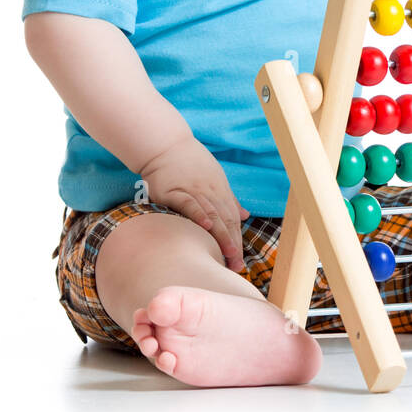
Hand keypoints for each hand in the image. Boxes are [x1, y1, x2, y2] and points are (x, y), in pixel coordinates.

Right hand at [140, 136, 249, 269]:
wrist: (166, 145)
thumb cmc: (190, 163)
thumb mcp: (216, 178)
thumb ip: (229, 199)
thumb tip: (245, 215)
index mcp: (221, 191)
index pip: (232, 220)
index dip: (237, 240)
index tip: (239, 262)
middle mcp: (211, 192)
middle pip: (225, 220)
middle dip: (232, 244)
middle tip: (236, 265)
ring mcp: (194, 190)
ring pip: (212, 214)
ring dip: (221, 235)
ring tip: (228, 254)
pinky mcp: (175, 190)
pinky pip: (189, 203)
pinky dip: (199, 214)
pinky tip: (206, 226)